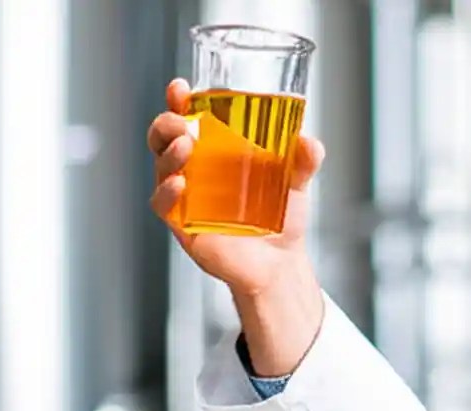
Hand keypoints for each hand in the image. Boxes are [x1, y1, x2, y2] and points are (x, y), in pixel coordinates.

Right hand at [147, 78, 325, 296]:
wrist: (280, 264)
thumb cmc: (281, 219)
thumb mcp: (296, 182)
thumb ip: (304, 160)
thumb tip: (309, 143)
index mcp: (215, 152)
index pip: (188, 118)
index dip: (179, 101)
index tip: (181, 87)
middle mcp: (195, 171)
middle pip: (164, 138)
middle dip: (167, 123)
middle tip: (182, 120)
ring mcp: (186, 198)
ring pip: (161, 167)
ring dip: (168, 152)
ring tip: (186, 145)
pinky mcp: (183, 226)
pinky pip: (163, 206)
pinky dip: (166, 193)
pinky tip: (180, 184)